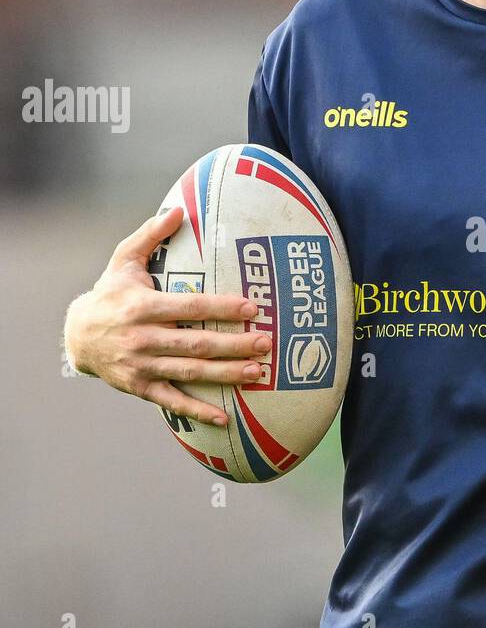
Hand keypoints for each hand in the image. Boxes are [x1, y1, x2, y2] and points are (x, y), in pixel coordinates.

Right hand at [63, 205, 271, 426]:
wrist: (77, 335)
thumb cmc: (110, 293)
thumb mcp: (123, 260)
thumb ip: (151, 236)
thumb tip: (178, 209)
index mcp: (142, 306)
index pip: (190, 306)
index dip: (222, 308)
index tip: (253, 307)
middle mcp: (142, 338)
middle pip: (196, 343)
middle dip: (234, 345)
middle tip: (267, 343)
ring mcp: (141, 366)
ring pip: (190, 372)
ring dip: (226, 375)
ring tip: (258, 374)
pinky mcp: (140, 387)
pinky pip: (173, 401)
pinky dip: (197, 411)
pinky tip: (224, 417)